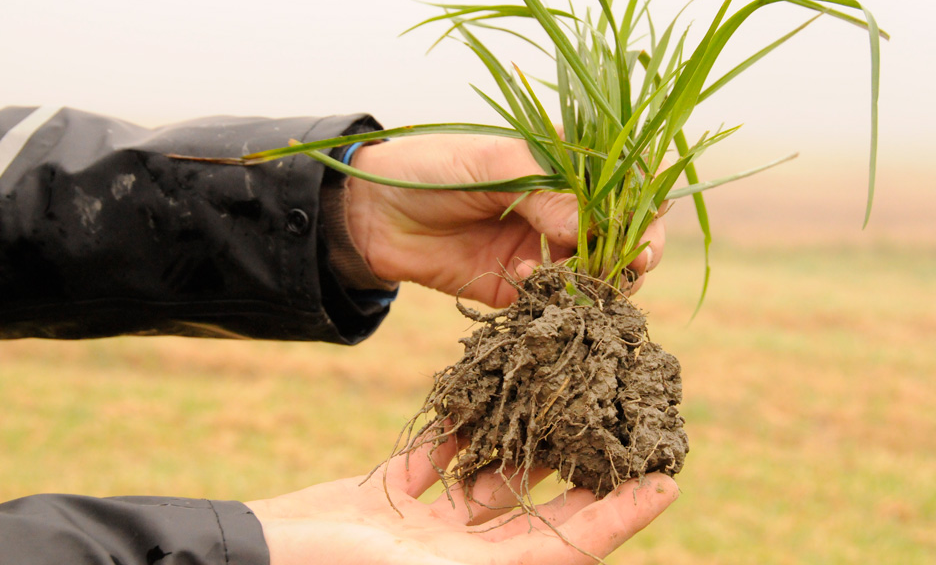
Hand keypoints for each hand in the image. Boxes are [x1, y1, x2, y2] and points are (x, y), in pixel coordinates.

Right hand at [245, 434, 678, 564]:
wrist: (259, 562)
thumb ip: (511, 560)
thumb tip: (591, 542)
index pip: (570, 545)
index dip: (622, 516)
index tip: (668, 482)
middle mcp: (462, 557)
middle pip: (537, 508)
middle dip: (578, 468)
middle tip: (619, 424)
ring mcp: (424, 528)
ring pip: (487, 476)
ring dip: (519, 438)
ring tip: (560, 396)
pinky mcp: (388, 498)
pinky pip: (434, 458)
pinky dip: (456, 430)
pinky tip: (482, 393)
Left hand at [345, 134, 666, 305]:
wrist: (373, 213)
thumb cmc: (431, 167)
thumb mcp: (491, 164)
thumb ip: (544, 191)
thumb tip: (592, 227)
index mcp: (564, 165)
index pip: (626, 184)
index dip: (646, 207)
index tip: (648, 228)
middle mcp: (563, 209)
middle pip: (623, 235)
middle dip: (634, 252)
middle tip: (631, 267)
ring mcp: (545, 249)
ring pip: (597, 274)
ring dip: (596, 278)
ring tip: (571, 272)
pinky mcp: (522, 288)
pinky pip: (557, 302)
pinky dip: (556, 298)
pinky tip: (527, 280)